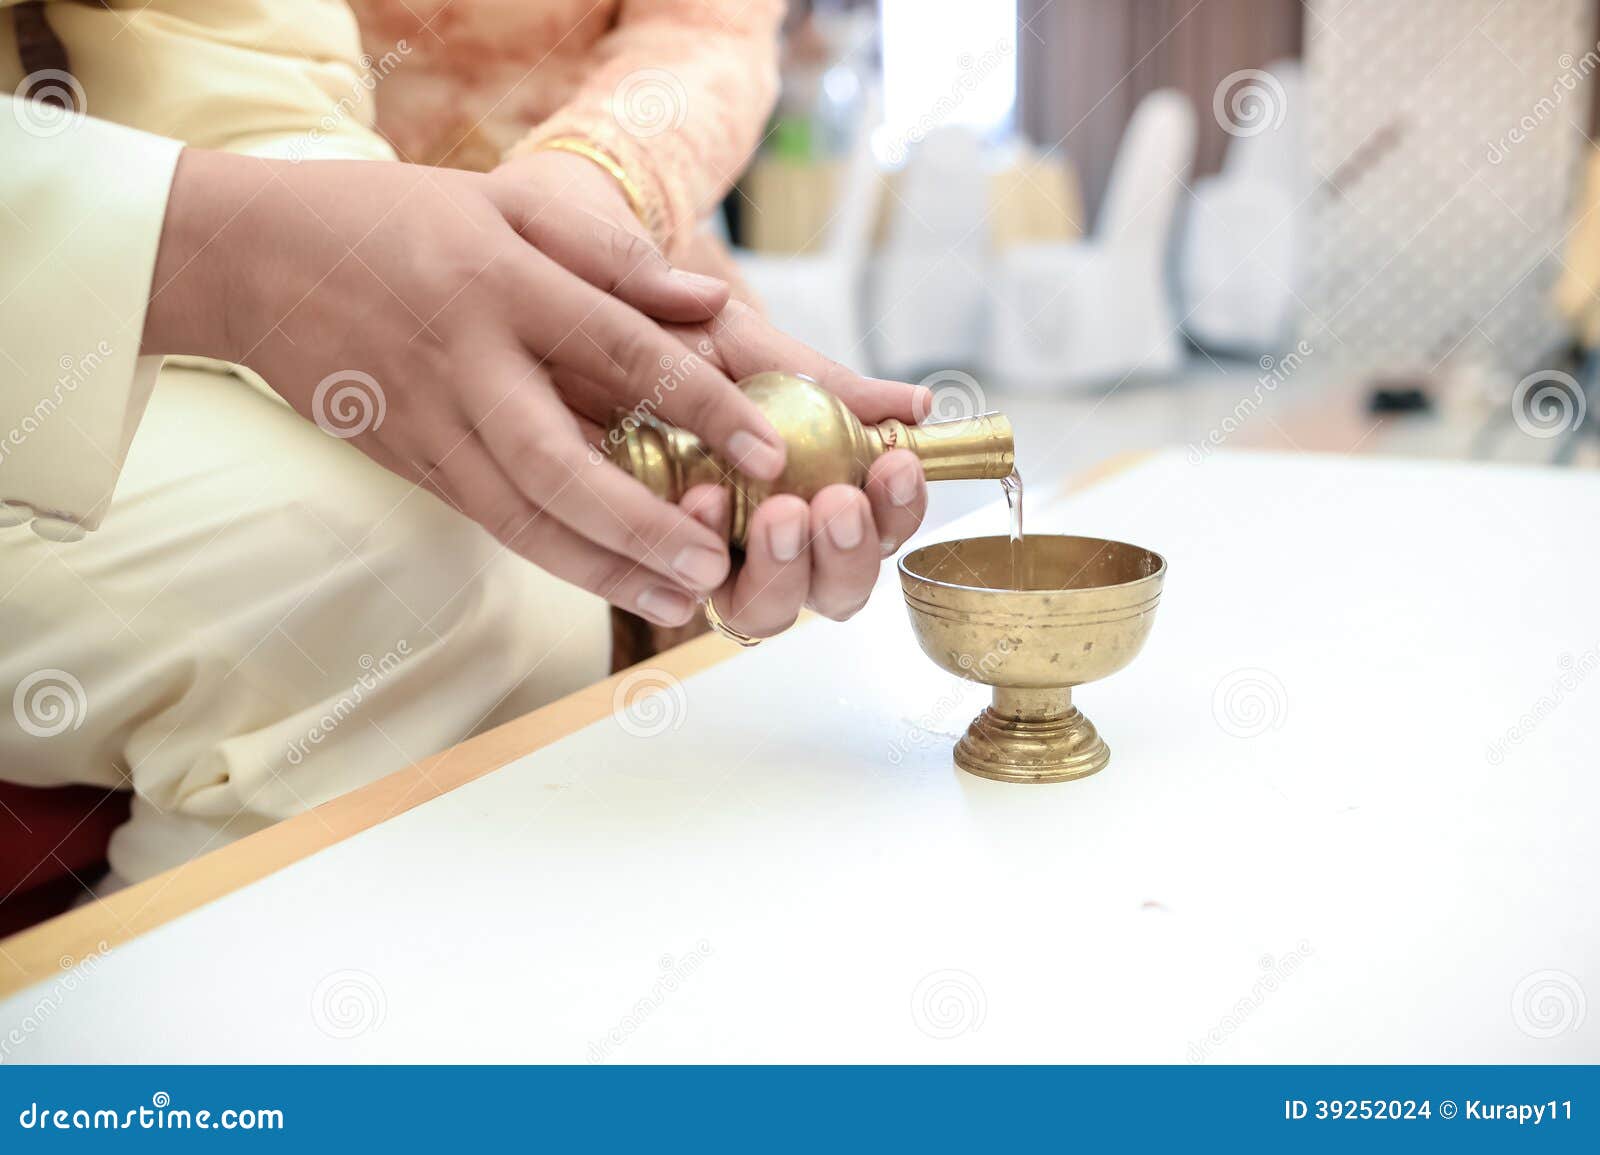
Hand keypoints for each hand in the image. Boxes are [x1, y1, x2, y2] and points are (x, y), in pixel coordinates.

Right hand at [142, 149, 791, 626]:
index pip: (620, 349)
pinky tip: (614, 581)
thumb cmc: (399, 220)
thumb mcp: (506, 203)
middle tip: (714, 566)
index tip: (767, 451)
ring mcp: (431, 422)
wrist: (252, 260)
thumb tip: (710, 307)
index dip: (701, 404)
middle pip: (560, 464)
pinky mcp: (411, 462)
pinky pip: (490, 522)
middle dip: (642, 525)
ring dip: (602, 569)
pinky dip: (555, 558)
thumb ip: (613, 255)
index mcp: (503, 283)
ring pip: (519, 517)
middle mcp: (468, 362)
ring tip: (678, 602)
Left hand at [553, 300, 934, 638]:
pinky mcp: (644, 566)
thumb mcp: (750, 346)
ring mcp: (706, 558)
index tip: (894, 464)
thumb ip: (828, 385)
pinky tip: (697, 501)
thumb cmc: (669, 332)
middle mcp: (766, 537)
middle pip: (834, 592)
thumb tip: (916, 407)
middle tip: (836, 503)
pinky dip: (698, 558)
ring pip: (766, 613)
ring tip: (776, 512)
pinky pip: (682, 594)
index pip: (878, 529)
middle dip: (846, 557)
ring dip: (781, 572)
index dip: (897, 513)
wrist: (574, 311)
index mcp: (812, 488)